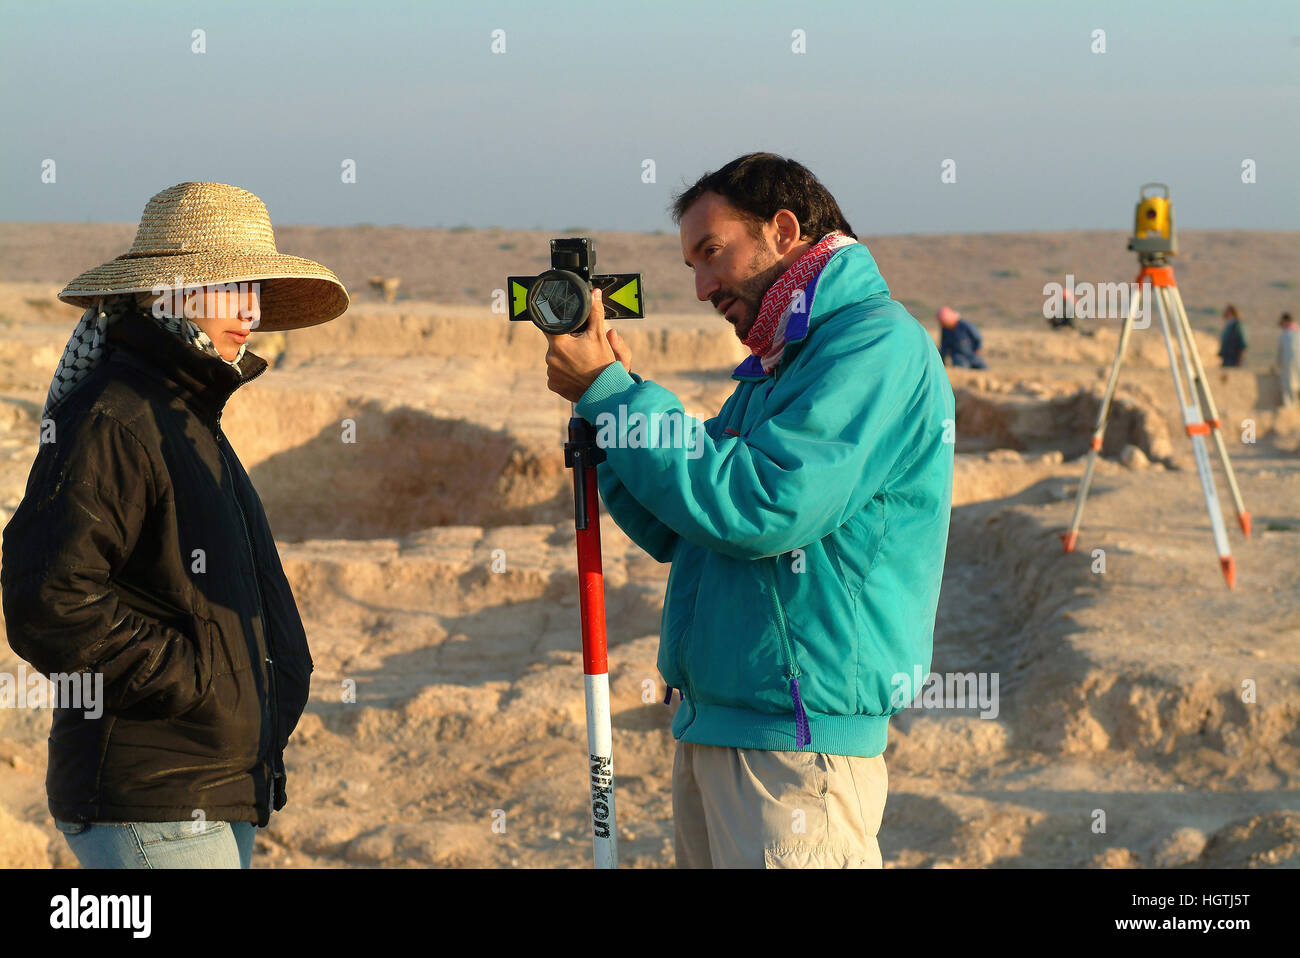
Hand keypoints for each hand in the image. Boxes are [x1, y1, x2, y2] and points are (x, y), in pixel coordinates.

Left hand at [544, 288, 632, 402]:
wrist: (605, 393)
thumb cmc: (604, 364)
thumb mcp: (600, 336)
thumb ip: (595, 313)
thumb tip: (595, 293)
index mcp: (558, 343)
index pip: (549, 325)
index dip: (558, 324)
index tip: (565, 327)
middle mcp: (550, 358)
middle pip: (555, 343)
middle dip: (566, 342)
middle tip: (581, 347)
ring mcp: (551, 373)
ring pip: (555, 359)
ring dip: (564, 358)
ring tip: (581, 362)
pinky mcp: (553, 385)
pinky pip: (556, 374)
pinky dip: (564, 372)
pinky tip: (577, 373)